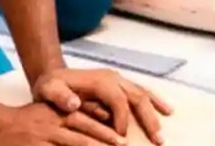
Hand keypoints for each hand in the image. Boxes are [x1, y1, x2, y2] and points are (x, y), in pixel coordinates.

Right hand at [0, 102, 120, 145]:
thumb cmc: (24, 121)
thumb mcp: (49, 111)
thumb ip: (72, 113)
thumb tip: (103, 114)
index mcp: (55, 114)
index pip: (82, 120)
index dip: (102, 129)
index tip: (121, 136)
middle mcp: (48, 126)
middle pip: (79, 138)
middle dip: (102, 142)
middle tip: (121, 145)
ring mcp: (39, 140)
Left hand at [32, 68, 172, 144]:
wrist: (54, 76)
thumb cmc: (52, 86)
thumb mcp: (49, 90)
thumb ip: (60, 96)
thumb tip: (74, 103)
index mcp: (99, 80)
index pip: (118, 99)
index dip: (122, 119)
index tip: (122, 138)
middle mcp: (112, 78)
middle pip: (136, 96)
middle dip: (148, 118)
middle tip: (157, 139)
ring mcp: (118, 80)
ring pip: (142, 94)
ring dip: (154, 113)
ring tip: (162, 133)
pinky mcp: (121, 85)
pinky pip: (142, 92)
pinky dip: (155, 101)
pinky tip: (166, 111)